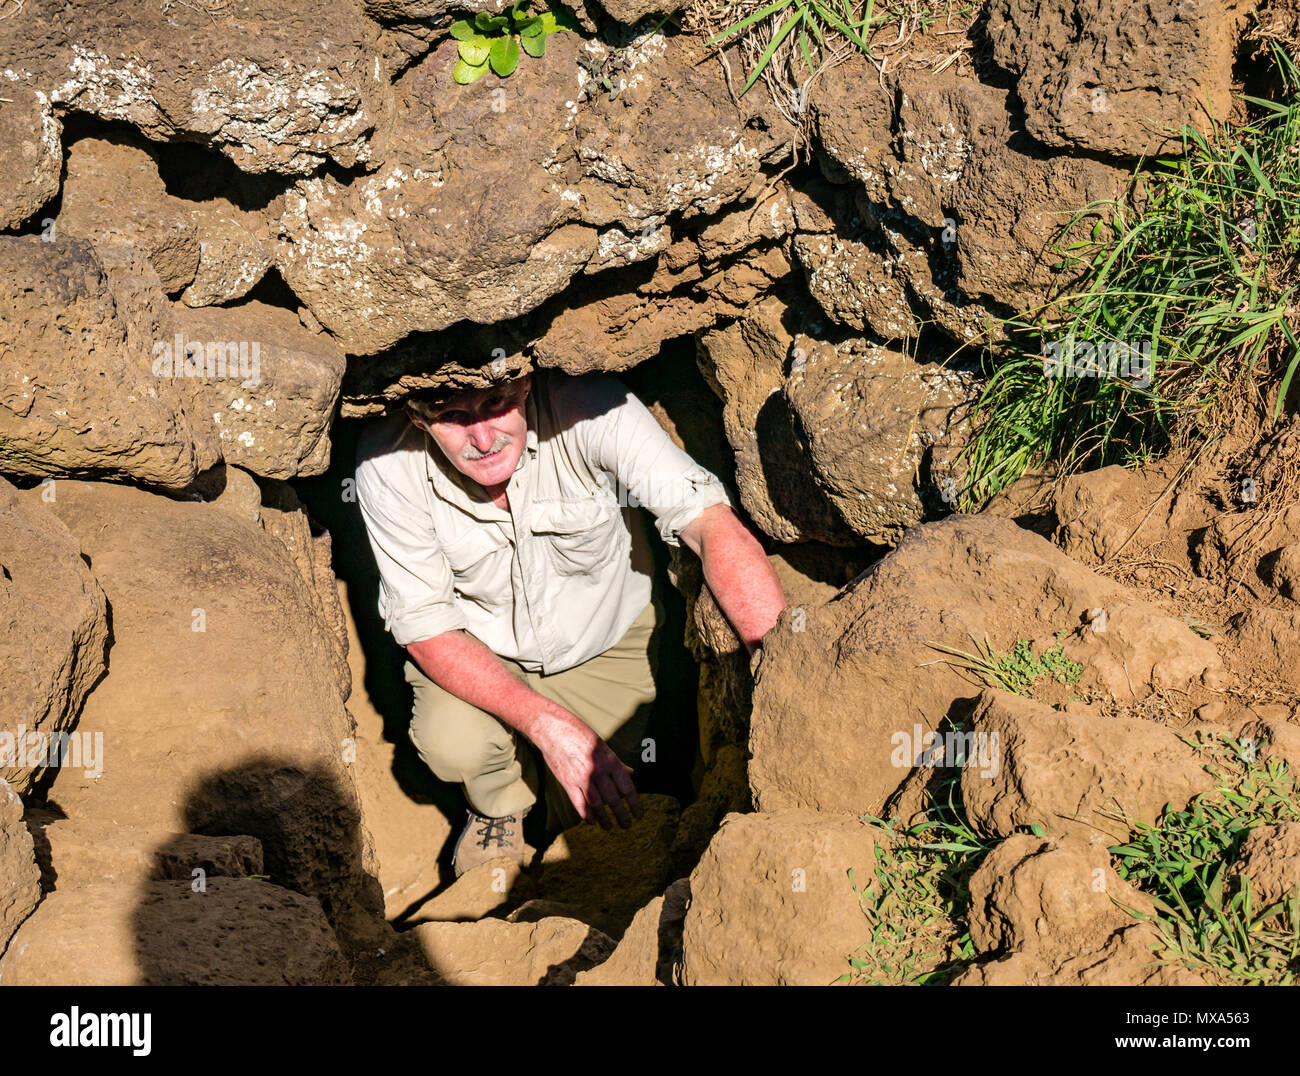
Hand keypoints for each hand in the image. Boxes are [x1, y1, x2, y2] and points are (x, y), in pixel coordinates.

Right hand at [532, 713, 642, 829]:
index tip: (638, 814)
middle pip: (613, 799)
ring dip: (605, 818)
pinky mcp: (567, 782)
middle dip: (622, 815)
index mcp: (610, 761)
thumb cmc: (580, 734)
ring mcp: (582, 778)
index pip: (627, 787)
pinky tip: (591, 821)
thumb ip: (616, 762)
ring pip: (597, 805)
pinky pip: (579, 803)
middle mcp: (598, 771)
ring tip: (610, 827)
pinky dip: (586, 814)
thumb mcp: (602, 745)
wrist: (553, 729)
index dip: (634, 803)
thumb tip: (630, 773)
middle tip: (627, 825)